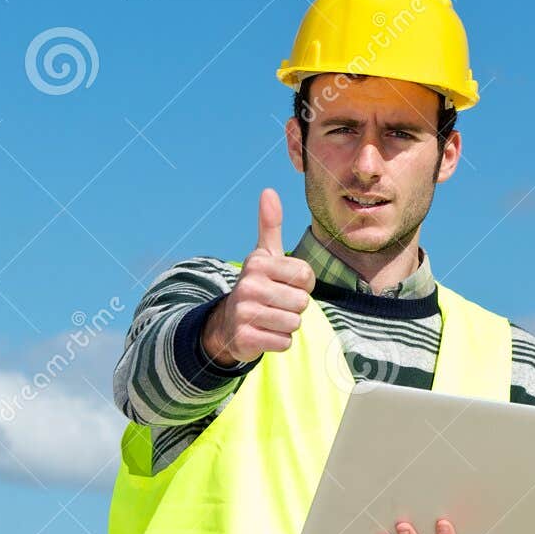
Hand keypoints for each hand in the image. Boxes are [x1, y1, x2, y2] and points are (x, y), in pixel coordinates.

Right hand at [201, 188, 315, 366]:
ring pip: (295, 323)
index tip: (285, 284)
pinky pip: (284, 342)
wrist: (228, 323)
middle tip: (276, 304)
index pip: (306, 276)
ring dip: (287, 324)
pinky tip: (265, 333)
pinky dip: (279, 341)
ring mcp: (244, 312)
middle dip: (295, 307)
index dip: (303, 284)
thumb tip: (268, 191)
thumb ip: (270, 225)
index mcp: (258, 263)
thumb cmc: (257, 285)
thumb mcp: (263, 255)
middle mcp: (248, 285)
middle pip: (302, 302)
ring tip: (270, 318)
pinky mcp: (245, 338)